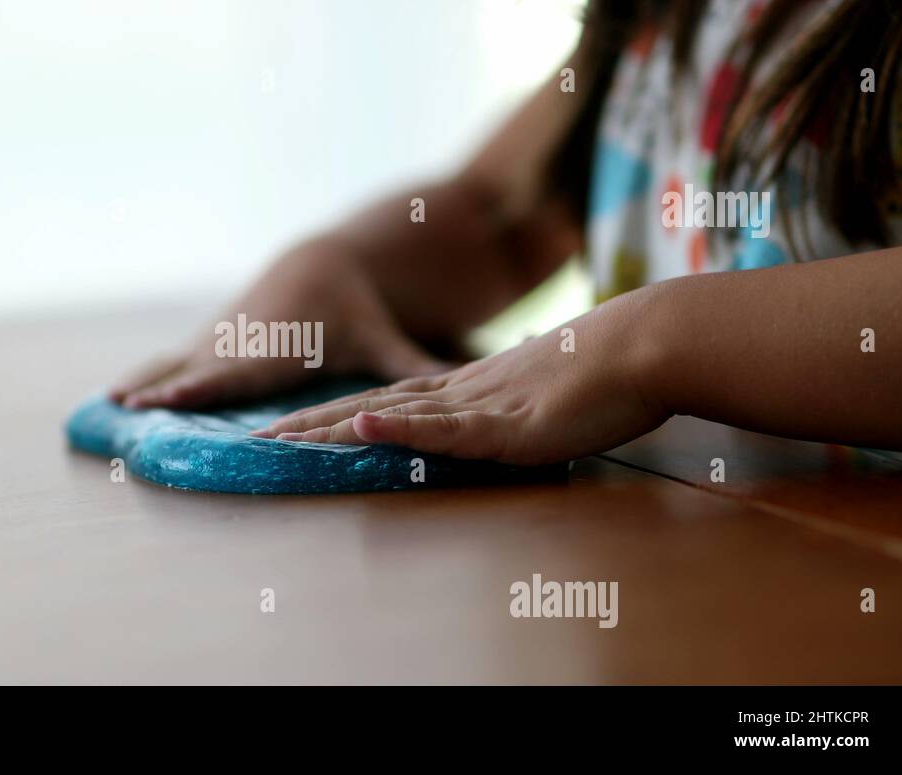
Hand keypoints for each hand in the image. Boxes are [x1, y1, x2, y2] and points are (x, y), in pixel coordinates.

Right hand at [109, 241, 451, 408]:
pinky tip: (115, 396)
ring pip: (179, 361)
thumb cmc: (352, 311)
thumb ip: (414, 366)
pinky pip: (173, 358)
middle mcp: (245, 342)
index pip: (237, 373)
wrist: (317, 265)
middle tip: (134, 402)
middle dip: (169, 386)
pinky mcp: (214, 337)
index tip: (176, 396)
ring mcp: (223, 338)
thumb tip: (458, 383)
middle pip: (202, 369)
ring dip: (147, 380)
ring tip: (113, 400)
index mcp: (280, 347)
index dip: (205, 386)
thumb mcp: (380, 338)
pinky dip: (146, 375)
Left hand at [251, 288, 670, 464]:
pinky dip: (399, 429)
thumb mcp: (543, 402)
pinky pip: (441, 427)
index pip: (385, 402)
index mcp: (465, 390)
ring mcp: (476, 405)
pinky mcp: (502, 422)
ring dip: (331, 429)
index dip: (336, 416)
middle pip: (368, 407)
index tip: (292, 428)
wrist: (645, 344)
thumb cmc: (605, 375)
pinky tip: (359, 427)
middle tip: (256, 440)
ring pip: (388, 416)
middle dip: (310, 425)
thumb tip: (503, 426)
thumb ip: (514, 415)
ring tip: (277, 440)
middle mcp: (457, 393)